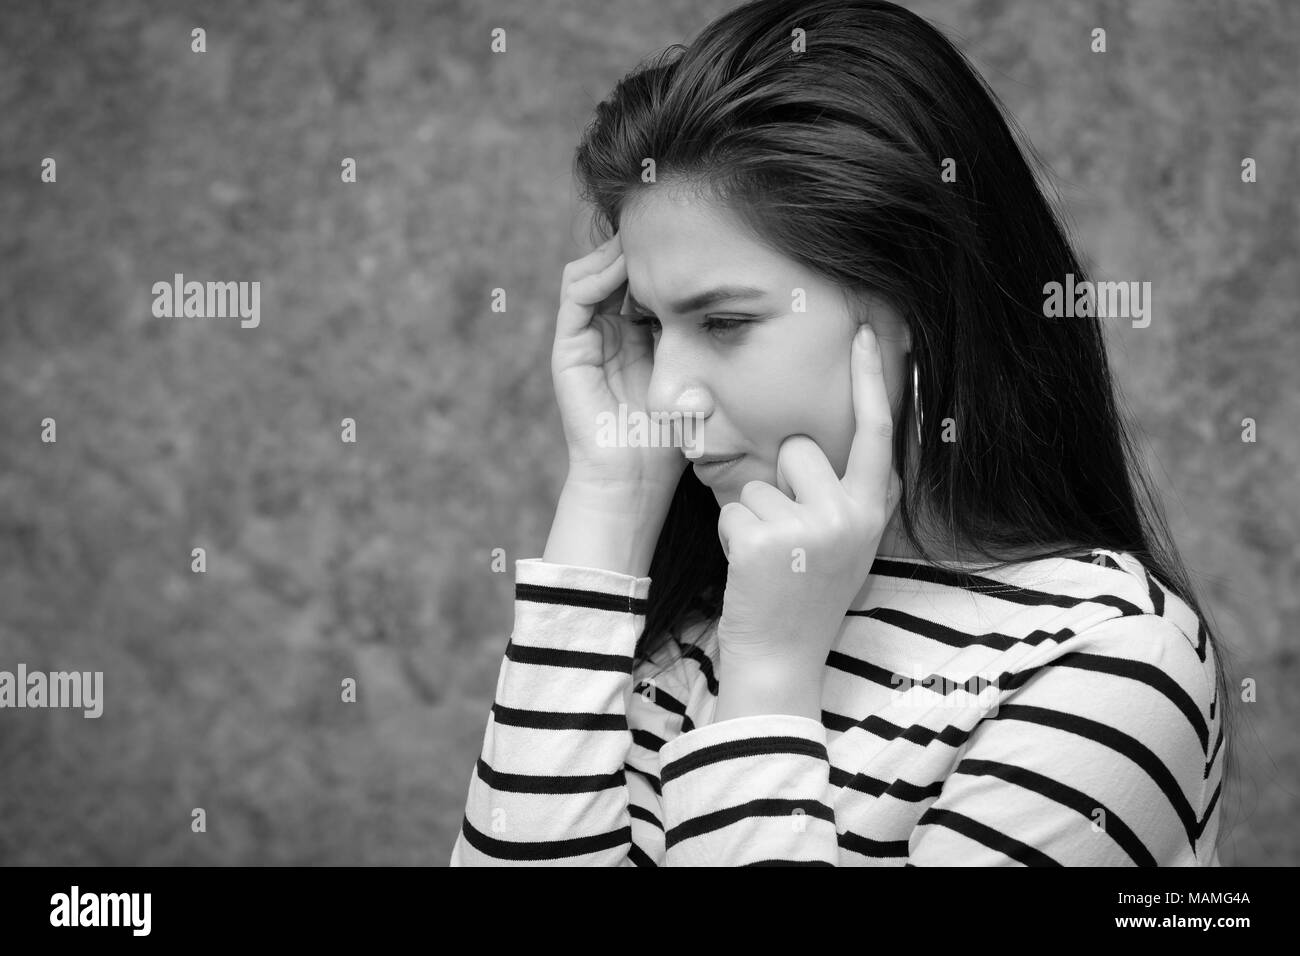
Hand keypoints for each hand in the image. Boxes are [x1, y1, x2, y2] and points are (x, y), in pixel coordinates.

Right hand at [551, 232, 687, 502]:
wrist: (635, 480)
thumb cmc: (673, 436)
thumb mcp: (698, 373)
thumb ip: (702, 336)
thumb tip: (732, 291)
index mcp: (638, 334)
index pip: (644, 277)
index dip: (665, 255)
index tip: (698, 237)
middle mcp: (609, 330)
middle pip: (616, 267)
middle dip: (642, 245)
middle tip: (673, 226)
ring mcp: (585, 337)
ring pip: (593, 270)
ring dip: (619, 251)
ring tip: (648, 240)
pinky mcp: (568, 348)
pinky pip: (576, 294)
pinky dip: (598, 273)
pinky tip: (628, 266)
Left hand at [715, 324, 901, 681]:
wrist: (782, 658)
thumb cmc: (803, 594)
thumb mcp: (845, 542)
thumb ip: (844, 493)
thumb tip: (819, 441)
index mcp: (871, 510)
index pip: (876, 432)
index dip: (871, 381)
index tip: (867, 332)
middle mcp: (850, 515)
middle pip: (797, 448)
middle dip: (779, 482)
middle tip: (786, 538)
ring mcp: (811, 528)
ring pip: (757, 479)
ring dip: (751, 513)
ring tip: (768, 559)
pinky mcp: (767, 539)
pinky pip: (732, 506)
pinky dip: (730, 535)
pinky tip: (749, 569)